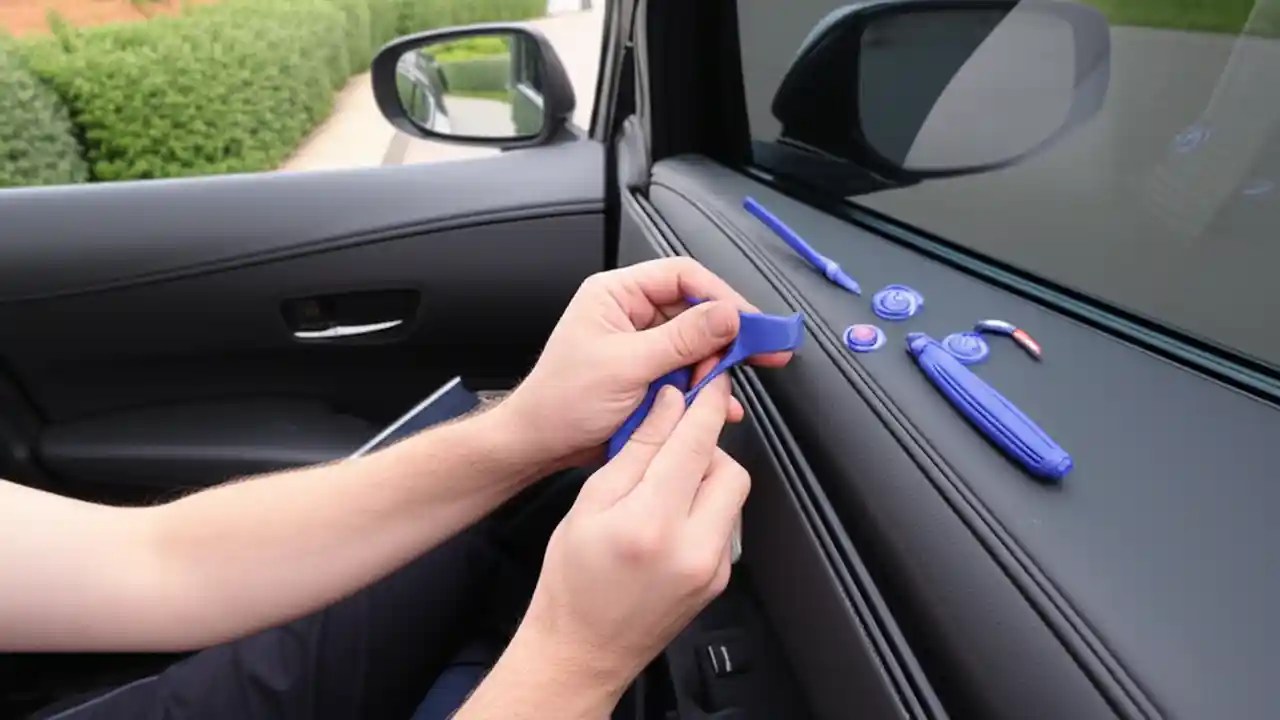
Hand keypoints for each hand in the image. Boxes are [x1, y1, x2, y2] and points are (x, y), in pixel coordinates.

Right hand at [498, 375, 748, 706]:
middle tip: (672, 447)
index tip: (710, 381)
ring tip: (665, 485)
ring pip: (732, 495)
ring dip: (707, 477)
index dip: (706, 405)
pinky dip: (705, 508)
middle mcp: (691, 547)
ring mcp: (711, 568)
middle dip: (706, 447)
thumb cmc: (571, 580)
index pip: (695, 444)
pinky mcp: (718, 580)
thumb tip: (667, 406)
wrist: (581, 651)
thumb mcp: (589, 504)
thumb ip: (634, 452)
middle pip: (729, 468)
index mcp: (650, 522)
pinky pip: (725, 524)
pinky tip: (670, 517)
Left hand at [500, 258, 790, 469]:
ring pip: (697, 344)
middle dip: (729, 334)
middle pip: (696, 309)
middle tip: (766, 351)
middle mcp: (631, 313)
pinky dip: (706, 388)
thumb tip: (728, 315)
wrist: (540, 445)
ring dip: (717, 367)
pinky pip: (688, 372)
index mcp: (617, 294)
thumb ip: (682, 339)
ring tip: (728, 389)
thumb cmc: (564, 401)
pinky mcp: (649, 374)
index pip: (683, 277)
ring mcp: (641, 344)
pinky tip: (721, 406)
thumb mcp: (627, 366)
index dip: (722, 296)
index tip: (751, 322)